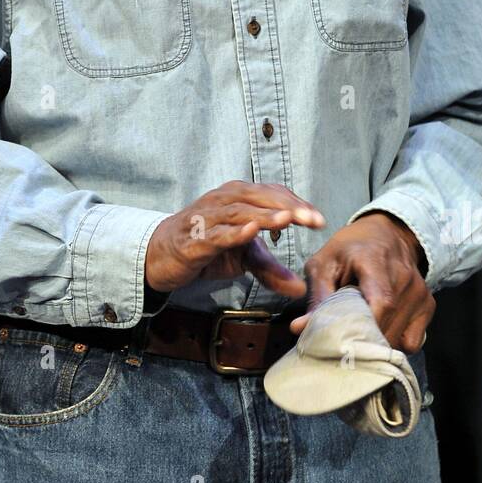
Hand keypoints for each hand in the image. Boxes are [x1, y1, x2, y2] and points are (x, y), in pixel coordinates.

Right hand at [145, 180, 324, 295]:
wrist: (162, 255)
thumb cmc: (206, 247)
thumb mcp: (243, 258)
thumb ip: (271, 269)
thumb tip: (299, 288)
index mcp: (239, 197)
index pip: (272, 194)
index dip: (296, 204)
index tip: (319, 220)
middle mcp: (223, 200)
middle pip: (260, 197)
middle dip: (288, 207)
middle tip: (313, 219)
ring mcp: (207, 218)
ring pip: (239, 212)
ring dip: (264, 215)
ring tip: (287, 219)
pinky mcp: (194, 240)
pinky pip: (215, 234)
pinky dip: (234, 232)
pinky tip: (250, 232)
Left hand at [289, 210, 433, 352]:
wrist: (387, 233)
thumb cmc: (350, 248)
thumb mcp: (325, 263)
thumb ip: (316, 296)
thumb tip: (300, 328)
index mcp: (376, 261)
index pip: (381, 302)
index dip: (363, 328)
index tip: (342, 342)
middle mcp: (404, 277)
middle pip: (388, 326)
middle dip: (362, 341)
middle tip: (342, 344)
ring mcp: (420, 292)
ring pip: (399, 338)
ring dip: (376, 343)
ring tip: (360, 331)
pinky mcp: (428, 304)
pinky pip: (412, 340)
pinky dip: (395, 342)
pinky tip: (380, 330)